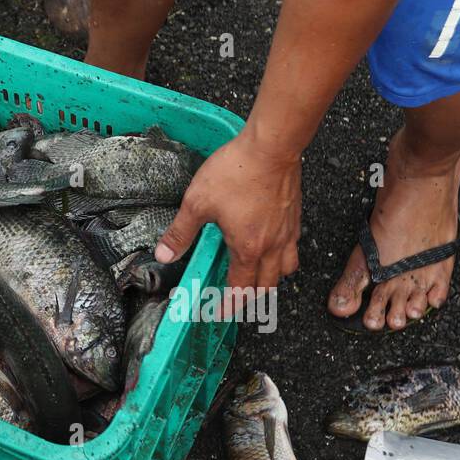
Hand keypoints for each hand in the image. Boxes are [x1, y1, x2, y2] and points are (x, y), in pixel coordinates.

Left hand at [154, 131, 301, 296]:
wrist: (271, 147)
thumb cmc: (236, 172)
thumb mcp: (197, 203)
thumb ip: (180, 232)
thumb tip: (164, 254)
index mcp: (248, 248)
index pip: (241, 288)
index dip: (230, 304)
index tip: (221, 312)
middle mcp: (273, 245)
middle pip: (267, 284)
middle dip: (251, 297)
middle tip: (237, 300)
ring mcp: (288, 231)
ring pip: (286, 268)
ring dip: (271, 277)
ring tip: (257, 275)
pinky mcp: (295, 215)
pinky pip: (293, 246)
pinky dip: (283, 254)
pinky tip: (271, 242)